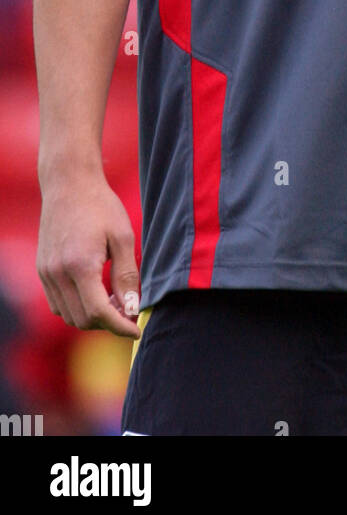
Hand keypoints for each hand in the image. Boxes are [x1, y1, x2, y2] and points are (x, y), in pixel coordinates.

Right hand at [37, 171, 140, 338]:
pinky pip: (57, 303)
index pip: (99, 313)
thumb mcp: (123, 237)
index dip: (119, 327)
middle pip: (82, 320)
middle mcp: (57, 274)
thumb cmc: (100, 206)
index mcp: (80, 266)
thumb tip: (131, 308)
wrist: (69, 184)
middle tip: (128, 311)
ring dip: (91, 317)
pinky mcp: (42, 270)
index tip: (136, 330)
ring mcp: (46, 274)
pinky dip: (76, 307)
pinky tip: (94, 292)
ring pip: (67, 316)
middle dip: (107, 323)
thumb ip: (127, 275)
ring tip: (114, 300)